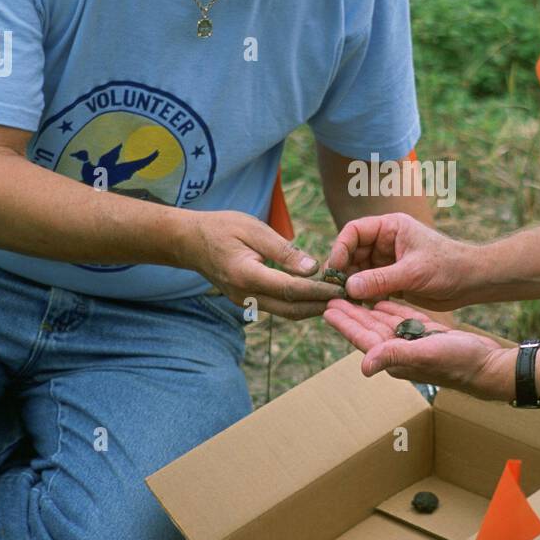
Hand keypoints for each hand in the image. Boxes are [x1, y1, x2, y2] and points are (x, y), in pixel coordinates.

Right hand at [177, 210, 344, 317]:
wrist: (189, 241)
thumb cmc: (221, 227)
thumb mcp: (254, 229)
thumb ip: (284, 251)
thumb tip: (313, 269)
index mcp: (246, 275)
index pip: (291, 289)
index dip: (319, 291)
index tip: (342, 287)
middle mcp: (245, 295)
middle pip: (292, 309)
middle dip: (322, 305)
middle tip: (349, 298)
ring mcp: (245, 301)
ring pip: (287, 312)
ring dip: (313, 307)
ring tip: (339, 297)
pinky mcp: (248, 301)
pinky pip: (279, 307)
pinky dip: (300, 303)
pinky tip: (317, 294)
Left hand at [324, 298, 512, 400]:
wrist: (488, 364)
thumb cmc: (459, 362)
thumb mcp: (425, 355)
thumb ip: (395, 356)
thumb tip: (364, 366)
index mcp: (395, 357)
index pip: (362, 338)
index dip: (345, 324)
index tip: (327, 309)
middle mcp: (400, 350)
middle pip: (368, 329)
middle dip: (350, 313)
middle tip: (330, 296)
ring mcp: (413, 342)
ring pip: (382, 323)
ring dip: (365, 309)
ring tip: (350, 294)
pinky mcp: (427, 334)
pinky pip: (402, 320)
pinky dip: (389, 310)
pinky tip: (380, 301)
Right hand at [326, 212, 480, 309]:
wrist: (471, 283)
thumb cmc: (448, 267)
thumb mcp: (413, 272)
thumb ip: (380, 279)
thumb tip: (348, 287)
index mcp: (391, 227)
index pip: (354, 231)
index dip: (340, 248)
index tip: (334, 269)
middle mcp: (385, 242)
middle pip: (352, 252)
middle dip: (343, 271)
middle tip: (335, 292)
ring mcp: (387, 261)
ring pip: (358, 271)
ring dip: (351, 286)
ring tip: (345, 302)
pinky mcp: (391, 279)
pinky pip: (369, 286)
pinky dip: (363, 296)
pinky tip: (359, 307)